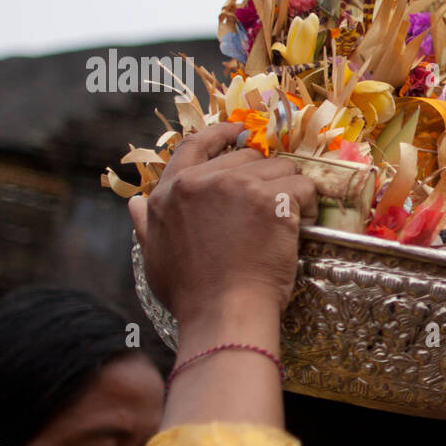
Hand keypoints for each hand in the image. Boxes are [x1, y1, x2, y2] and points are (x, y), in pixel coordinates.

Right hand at [129, 124, 317, 328]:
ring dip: (289, 192)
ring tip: (287, 223)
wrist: (224, 312)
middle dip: (265, 179)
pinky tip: (302, 227)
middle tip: (271, 209)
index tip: (239, 132)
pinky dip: (308, 206)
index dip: (220, 134)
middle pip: (247, 157)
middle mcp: (201, 181)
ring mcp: (237, 187)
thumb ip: (147, 224)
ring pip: (279, 169)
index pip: (194, 145)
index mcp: (170, 192)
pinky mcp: (269, 199)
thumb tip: (136, 203)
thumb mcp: (154, 256)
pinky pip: (302, 187)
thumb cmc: (192, 294)